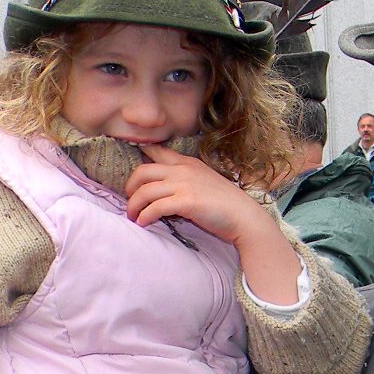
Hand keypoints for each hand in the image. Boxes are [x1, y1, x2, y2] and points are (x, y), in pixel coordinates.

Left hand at [125, 144, 272, 246]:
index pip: (156, 151)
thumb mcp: (204, 181)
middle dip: (130, 187)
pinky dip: (145, 216)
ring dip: (133, 206)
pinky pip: (155, 207)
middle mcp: (183, 169)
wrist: (244, 216)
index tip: (131, 171)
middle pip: (142, 171)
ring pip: (145, 191)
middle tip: (131, 201)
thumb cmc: (224, 204)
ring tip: (133, 217)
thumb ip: (185, 178)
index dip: (138, 157)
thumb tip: (163, 187)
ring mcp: (184, 184)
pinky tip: (144, 223)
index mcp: (188, 162)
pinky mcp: (186, 202)